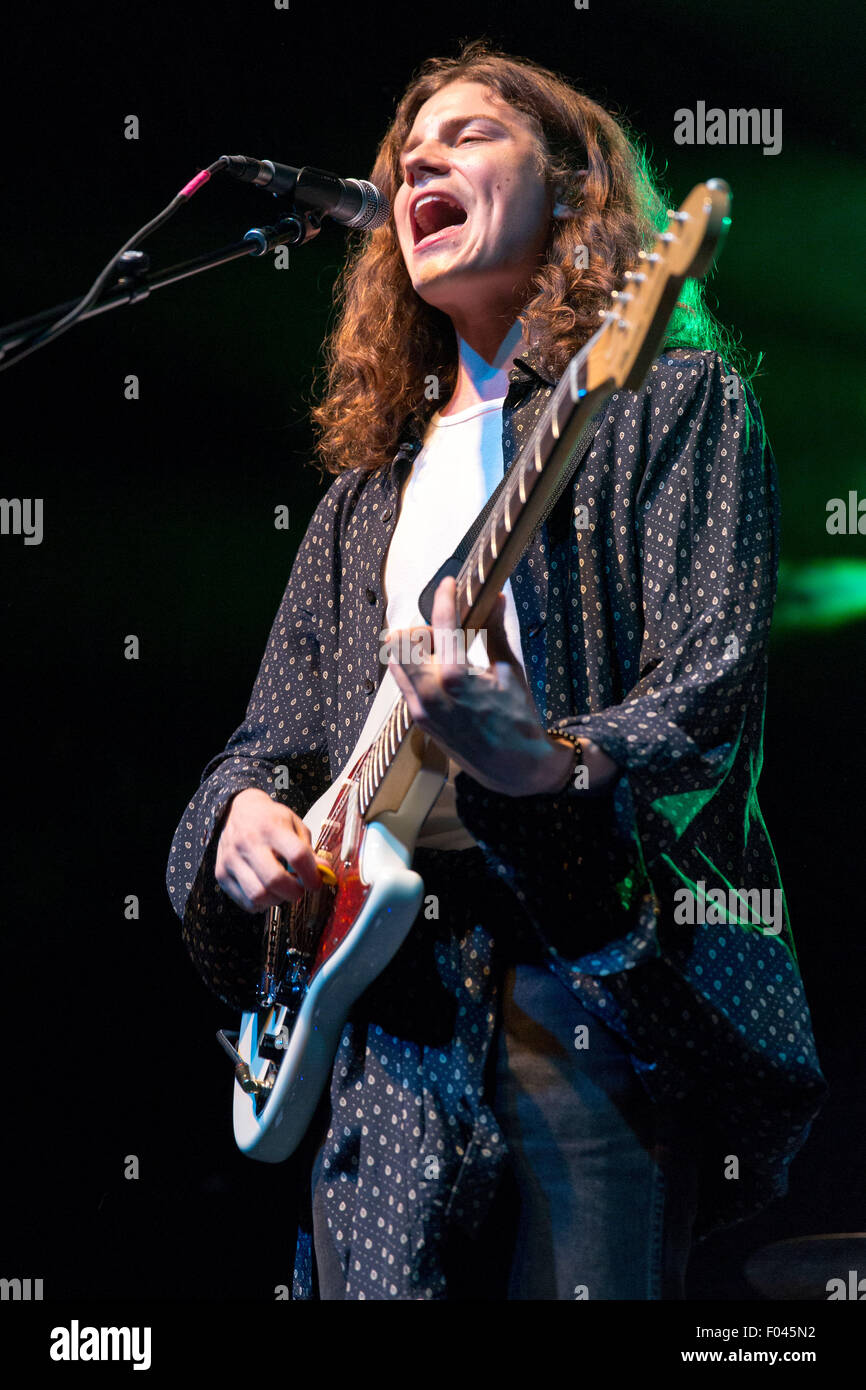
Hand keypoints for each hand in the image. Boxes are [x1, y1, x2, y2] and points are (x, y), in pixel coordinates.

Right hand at [215, 787, 321, 913]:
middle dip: (295, 892)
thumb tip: (324, 871)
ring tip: (281, 891)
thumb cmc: (269, 819)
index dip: (311, 875)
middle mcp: (248, 842)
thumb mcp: (294, 825)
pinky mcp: (222, 873)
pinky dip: (260, 904)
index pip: (297, 856)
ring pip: (258, 895)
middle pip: (275, 880)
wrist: (237, 810)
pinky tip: (266, 891)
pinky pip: (244, 901)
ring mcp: (232, 859)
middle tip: (299, 890)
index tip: (316, 882)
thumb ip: (308, 850)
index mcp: (271, 827)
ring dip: (276, 900)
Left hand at [386, 577, 579, 796]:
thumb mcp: (510, 671)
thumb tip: (496, 597)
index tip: (449, 583)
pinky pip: (405, 683)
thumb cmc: (518, 720)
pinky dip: (416, 669)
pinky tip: (441, 672)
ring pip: (395, 662)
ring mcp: (420, 709)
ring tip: (442, 653)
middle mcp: (430, 693)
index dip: (444, 597)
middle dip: (419, 628)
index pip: (442, 624)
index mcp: (456, 677)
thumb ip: (495, 631)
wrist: (513, 768)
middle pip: (399, 641)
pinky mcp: (418, 721)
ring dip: (413, 649)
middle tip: (445, 632)